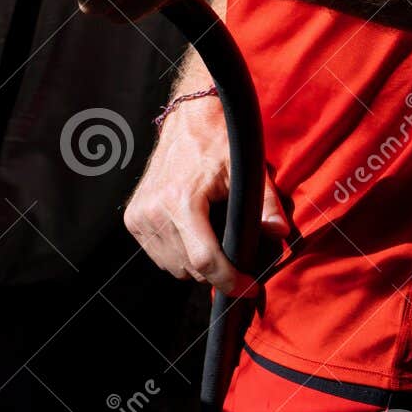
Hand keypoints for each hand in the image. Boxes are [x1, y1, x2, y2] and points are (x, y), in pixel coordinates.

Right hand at [123, 97, 288, 295]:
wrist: (187, 121)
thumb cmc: (220, 144)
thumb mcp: (248, 169)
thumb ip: (266, 203)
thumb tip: (279, 233)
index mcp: (181, 200)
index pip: (204, 260)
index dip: (230, 281)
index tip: (251, 289)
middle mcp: (153, 211)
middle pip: (191, 268)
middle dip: (218, 271)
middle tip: (238, 258)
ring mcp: (139, 216)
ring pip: (174, 267)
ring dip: (197, 265)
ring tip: (214, 240)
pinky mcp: (133, 218)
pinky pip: (160, 256)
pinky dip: (179, 255)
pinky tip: (193, 234)